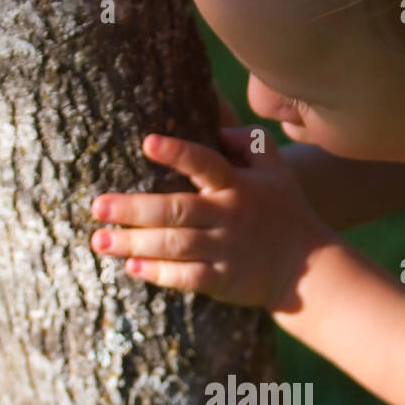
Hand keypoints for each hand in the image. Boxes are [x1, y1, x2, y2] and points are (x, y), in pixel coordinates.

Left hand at [90, 123, 333, 309]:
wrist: (307, 268)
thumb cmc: (285, 211)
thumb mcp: (276, 169)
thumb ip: (248, 142)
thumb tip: (218, 124)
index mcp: (238, 185)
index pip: (206, 163)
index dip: (178, 153)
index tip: (147, 142)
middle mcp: (228, 216)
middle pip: (176, 210)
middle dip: (133, 208)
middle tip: (96, 206)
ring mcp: (225, 250)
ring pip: (174, 245)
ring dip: (134, 242)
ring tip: (99, 239)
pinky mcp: (223, 280)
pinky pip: (186, 278)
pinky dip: (158, 274)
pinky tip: (131, 267)